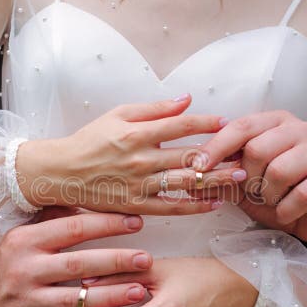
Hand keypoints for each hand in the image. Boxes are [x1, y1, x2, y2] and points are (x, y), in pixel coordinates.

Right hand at [0, 207, 152, 306]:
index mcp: (24, 240)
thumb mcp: (20, 231)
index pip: (72, 228)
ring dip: (111, 298)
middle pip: (78, 265)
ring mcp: (25, 302)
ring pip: (75, 301)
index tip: (135, 221)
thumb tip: (87, 197)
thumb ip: (52, 216)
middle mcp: (25, 270)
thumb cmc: (3, 258)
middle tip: (145, 260)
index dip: (106, 224)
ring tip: (139, 292)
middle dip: (116, 262)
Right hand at [16, 95, 245, 214]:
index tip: (227, 122)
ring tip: (239, 177)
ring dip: (214, 180)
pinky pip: (171, 208)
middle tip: (246, 153)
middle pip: (187, 157)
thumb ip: (154, 109)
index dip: (205, 123)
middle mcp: (140, 159)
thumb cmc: (89, 140)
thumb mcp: (117, 115)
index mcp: (135, 133)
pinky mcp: (136, 206)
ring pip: (184, 183)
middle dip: (219, 155)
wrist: (60, 173)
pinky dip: (194, 206)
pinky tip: (214, 203)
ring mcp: (139, 185)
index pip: (179, 125)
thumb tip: (187, 99)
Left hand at [192, 110, 306, 244]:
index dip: (217, 146)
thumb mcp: (246, 186)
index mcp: (275, 123)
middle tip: (253, 193)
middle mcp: (299, 130)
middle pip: (257, 149)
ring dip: (268, 196)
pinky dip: (287, 210)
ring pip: (279, 171)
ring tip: (273, 201)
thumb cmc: (280, 194)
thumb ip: (222, 179)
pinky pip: (302, 194)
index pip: (241, 126)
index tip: (199, 166)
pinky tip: (287, 212)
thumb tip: (190, 182)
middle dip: (247, 179)